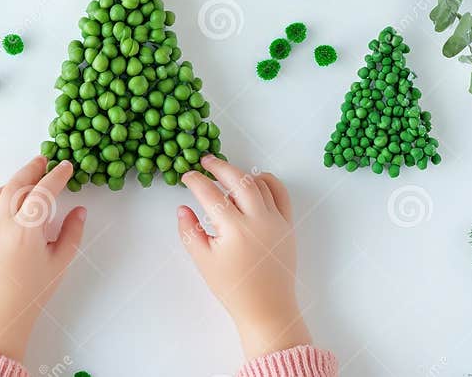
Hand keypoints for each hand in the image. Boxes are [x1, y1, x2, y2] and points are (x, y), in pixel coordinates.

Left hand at [0, 156, 85, 361]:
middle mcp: (0, 226)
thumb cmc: (31, 294)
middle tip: (42, 162)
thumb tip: (79, 209)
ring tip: (22, 189)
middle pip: (15, 185)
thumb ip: (71, 233)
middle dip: (31, 169)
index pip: (43, 192)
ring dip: (11, 187)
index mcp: (26, 231)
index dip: (56, 176)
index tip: (64, 167)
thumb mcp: (59, 264)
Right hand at [178, 155, 310, 360]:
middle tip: (205, 162)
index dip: (196, 181)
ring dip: (241, 173)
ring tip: (225, 172)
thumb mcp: (203, 261)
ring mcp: (276, 221)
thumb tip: (182, 207)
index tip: (187, 177)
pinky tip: (255, 179)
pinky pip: (281, 194)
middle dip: (219, 167)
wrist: (267, 308)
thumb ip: (189, 232)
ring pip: (259, 184)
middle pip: (238, 180)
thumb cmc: (233, 288)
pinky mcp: (288, 225)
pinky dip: (268, 181)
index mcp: (234, 230)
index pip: (211, 195)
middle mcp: (258, 220)